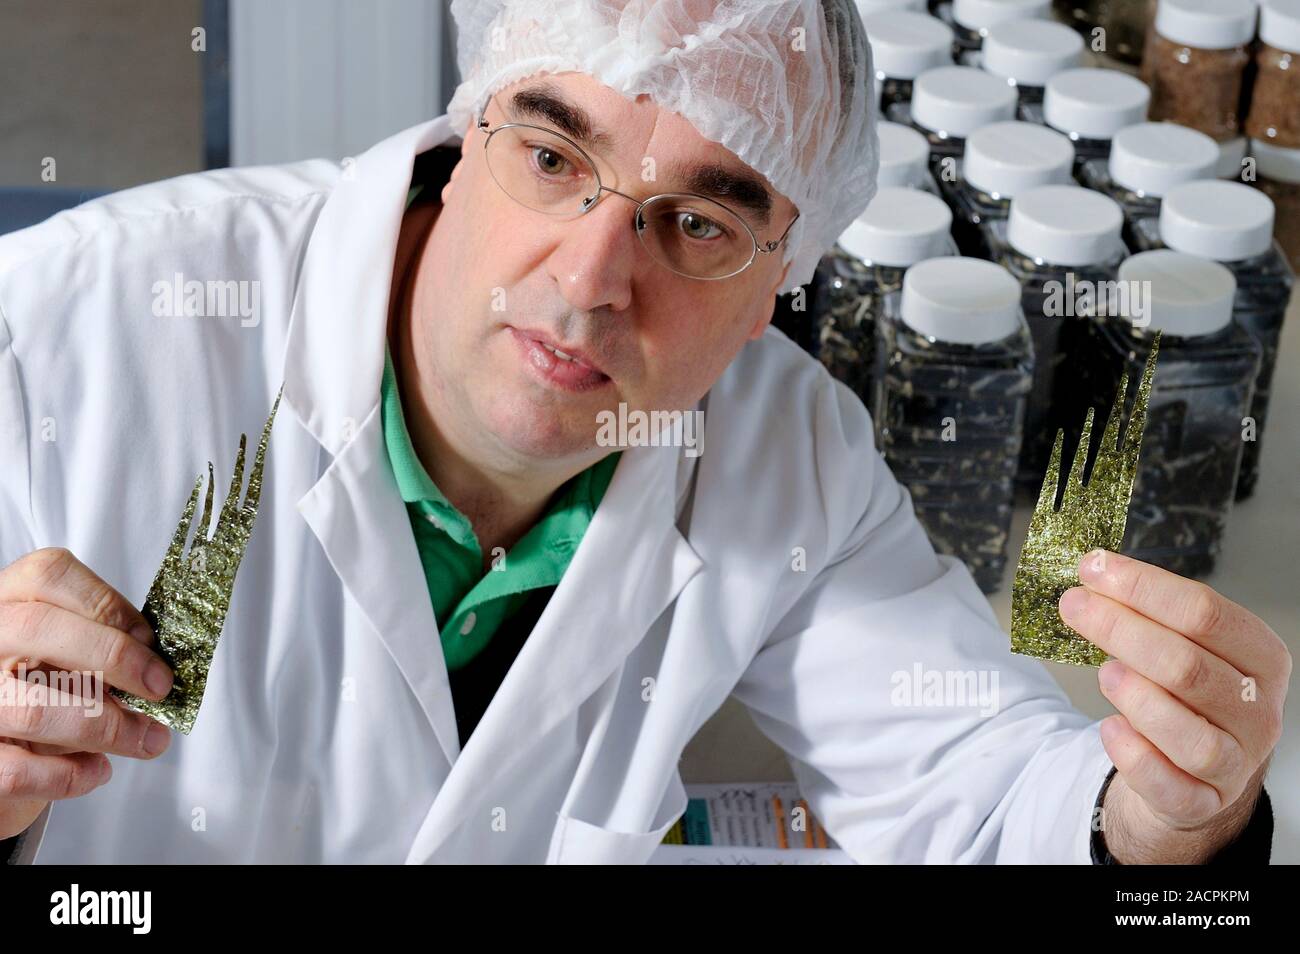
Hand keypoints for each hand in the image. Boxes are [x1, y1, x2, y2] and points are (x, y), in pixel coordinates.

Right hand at [0, 548, 173, 839]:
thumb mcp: (68, 648)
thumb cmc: (44, 683)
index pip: (50, 576)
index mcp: (8, 598)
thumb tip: (158, 661)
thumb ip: (102, 640)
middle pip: (38, 629)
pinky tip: (97, 771)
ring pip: (34, 708)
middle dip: (114, 659)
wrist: (3, 743)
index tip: (151, 640)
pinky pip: (17, 770)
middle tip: (160, 688)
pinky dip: (69, 775)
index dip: (109, 607)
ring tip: (148, 739)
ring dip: (109, 728)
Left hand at [1059, 549, 1289, 863]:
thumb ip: (1147, 613)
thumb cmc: (1184, 694)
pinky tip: (1110, 728)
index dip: (1143, 586)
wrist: (1193, 770)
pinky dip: (1134, 754)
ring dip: (1136, 697)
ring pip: (1188, 734)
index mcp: (1260, 658)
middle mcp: (1256, 711)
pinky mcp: (1201, 803)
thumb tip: (1092, 570)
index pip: (1205, 612)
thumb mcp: (1183, 646)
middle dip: (1121, 629)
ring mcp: (1235, 763)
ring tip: (1104, 672)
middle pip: (1188, 666)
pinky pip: (1168, 784)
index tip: (1092, 567)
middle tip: (1073, 605)